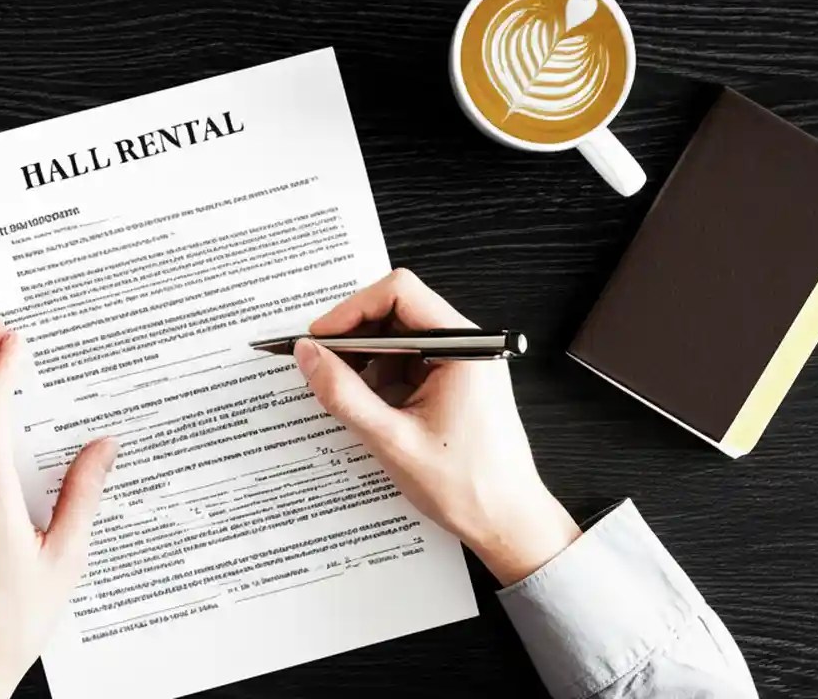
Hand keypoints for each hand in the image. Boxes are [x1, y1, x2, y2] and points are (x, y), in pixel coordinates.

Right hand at [293, 269, 580, 585]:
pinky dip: (382, 381)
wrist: (508, 523)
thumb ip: (344, 393)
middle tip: (323, 369)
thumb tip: (309, 355)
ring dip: (367, 363)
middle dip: (355, 338)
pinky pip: (408, 364)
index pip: (399, 293)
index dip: (352, 310)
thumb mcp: (392, 440)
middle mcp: (467, 346)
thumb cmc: (467, 487)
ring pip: (399, 339)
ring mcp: (462, 364)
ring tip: (350, 401)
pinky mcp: (454, 383)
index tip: (320, 339)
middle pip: (397, 312)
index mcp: (463, 348)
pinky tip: (372, 412)